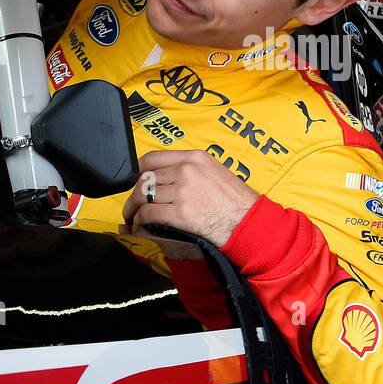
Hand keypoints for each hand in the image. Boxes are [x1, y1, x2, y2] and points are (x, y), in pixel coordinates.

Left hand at [121, 150, 259, 248]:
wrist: (249, 222)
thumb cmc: (236, 201)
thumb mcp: (216, 172)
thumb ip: (192, 169)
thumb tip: (168, 175)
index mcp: (195, 158)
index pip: (152, 158)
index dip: (137, 171)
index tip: (134, 181)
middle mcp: (187, 170)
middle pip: (145, 178)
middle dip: (135, 194)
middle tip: (133, 205)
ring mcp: (183, 191)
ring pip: (143, 195)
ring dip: (134, 208)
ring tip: (133, 217)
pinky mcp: (181, 213)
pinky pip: (148, 213)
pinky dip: (140, 221)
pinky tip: (141, 226)